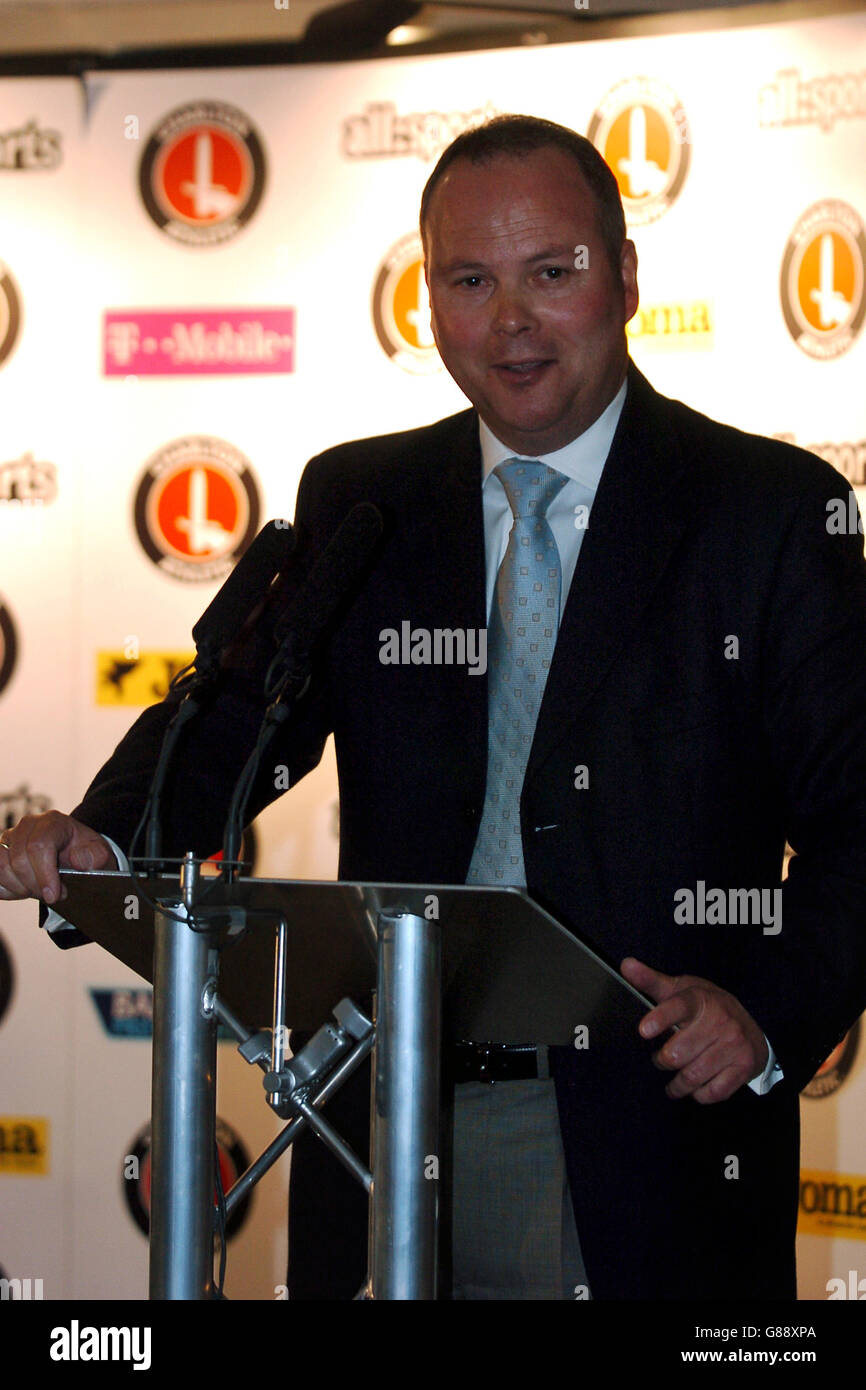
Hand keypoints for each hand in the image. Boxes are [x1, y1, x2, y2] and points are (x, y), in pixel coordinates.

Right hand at [0, 812, 113, 905]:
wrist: (75, 854)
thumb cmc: (87, 855)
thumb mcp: (101, 856)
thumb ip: (95, 857)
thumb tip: (77, 860)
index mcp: (54, 822)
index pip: (39, 846)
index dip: (44, 875)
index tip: (54, 896)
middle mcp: (28, 826)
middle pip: (19, 859)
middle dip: (35, 886)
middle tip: (53, 896)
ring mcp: (10, 838)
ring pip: (1, 866)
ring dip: (19, 887)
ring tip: (40, 891)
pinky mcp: (0, 853)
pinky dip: (7, 889)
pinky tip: (25, 890)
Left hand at [620, 956, 768, 1103]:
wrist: (752, 1029)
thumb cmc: (708, 1008)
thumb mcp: (681, 990)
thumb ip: (651, 981)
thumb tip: (626, 964)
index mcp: (701, 999)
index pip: (678, 1006)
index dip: (660, 1018)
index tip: (644, 1031)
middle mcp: (720, 1021)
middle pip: (677, 1053)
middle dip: (662, 1061)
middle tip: (661, 1059)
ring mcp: (734, 1045)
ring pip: (692, 1076)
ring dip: (677, 1085)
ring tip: (672, 1083)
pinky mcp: (744, 1067)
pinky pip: (713, 1092)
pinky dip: (699, 1094)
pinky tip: (695, 1087)